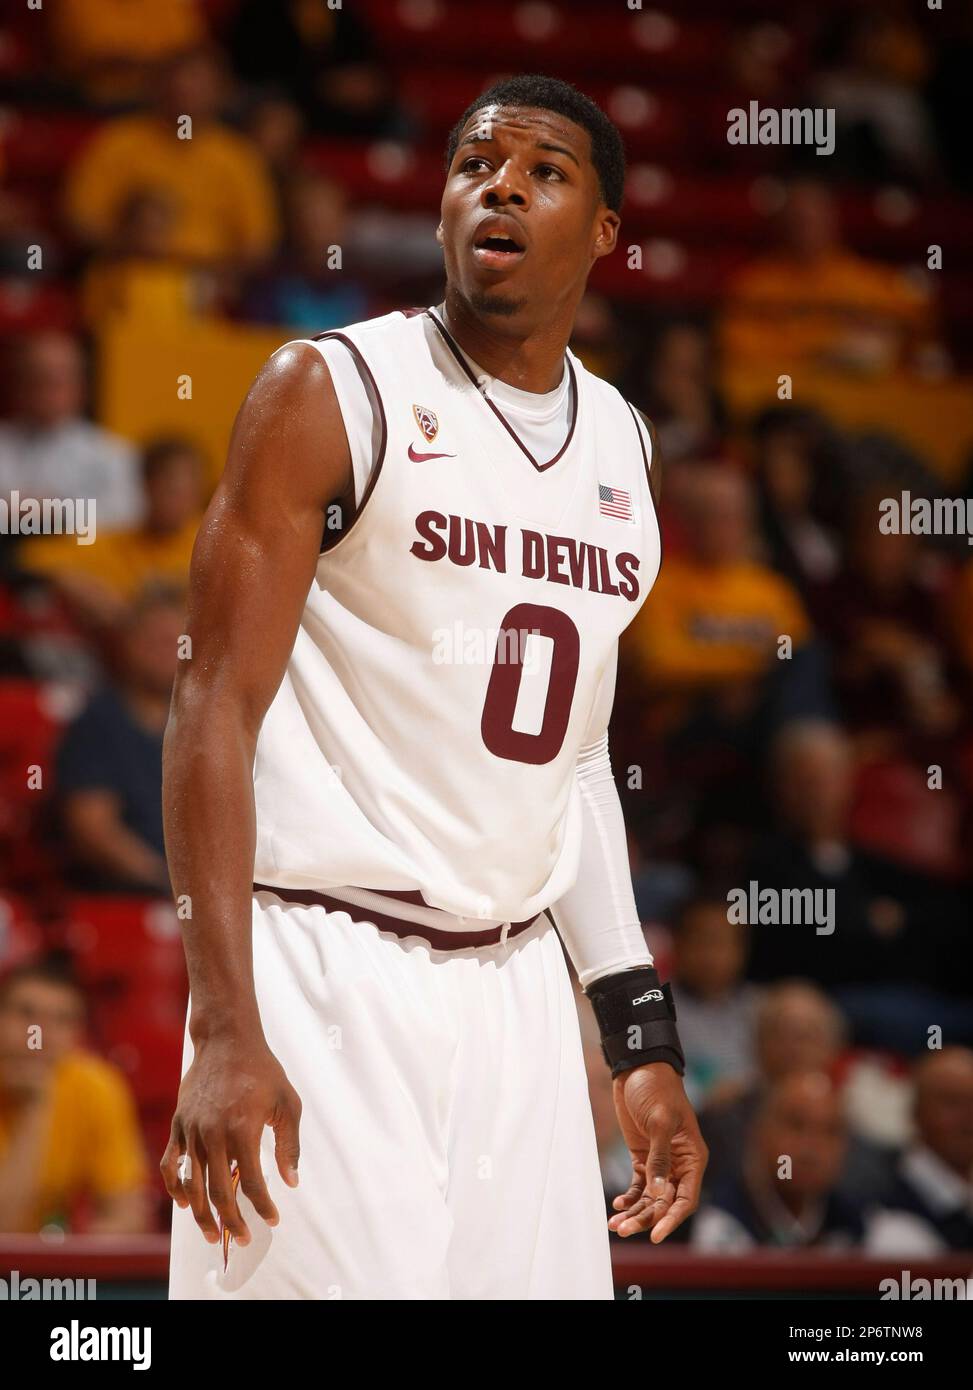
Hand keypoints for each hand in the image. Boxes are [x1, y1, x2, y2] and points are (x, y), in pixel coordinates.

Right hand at [161, 1034, 301, 1247]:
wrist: (227, 1040)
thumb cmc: (262, 1070)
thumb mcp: (288, 1104)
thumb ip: (289, 1145)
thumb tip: (291, 1182)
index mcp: (243, 1130)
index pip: (253, 1183)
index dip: (263, 1207)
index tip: (272, 1219)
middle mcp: (214, 1134)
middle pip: (220, 1193)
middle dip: (232, 1222)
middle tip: (242, 1238)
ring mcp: (192, 1131)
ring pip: (193, 1185)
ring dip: (202, 1215)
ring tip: (212, 1234)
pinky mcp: (179, 1125)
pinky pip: (172, 1165)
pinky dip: (176, 1188)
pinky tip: (186, 1203)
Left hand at [609, 1062, 706, 1241]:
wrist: (638, 1068)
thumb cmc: (657, 1090)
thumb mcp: (659, 1122)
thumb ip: (659, 1158)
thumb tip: (658, 1192)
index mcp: (692, 1157)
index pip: (685, 1198)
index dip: (671, 1219)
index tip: (655, 1235)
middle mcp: (679, 1164)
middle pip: (665, 1203)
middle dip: (646, 1218)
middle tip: (623, 1229)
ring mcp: (660, 1162)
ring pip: (650, 1197)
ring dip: (634, 1212)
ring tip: (615, 1224)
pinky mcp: (643, 1157)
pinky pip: (638, 1185)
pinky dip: (629, 1197)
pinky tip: (617, 1205)